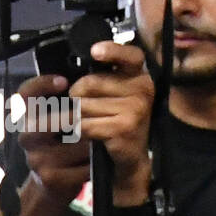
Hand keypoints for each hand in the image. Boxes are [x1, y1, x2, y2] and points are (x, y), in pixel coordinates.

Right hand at [16, 73, 90, 203]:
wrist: (55, 184)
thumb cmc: (64, 143)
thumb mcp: (60, 118)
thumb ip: (69, 100)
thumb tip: (92, 74)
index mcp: (29, 117)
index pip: (26, 94)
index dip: (42, 84)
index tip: (64, 81)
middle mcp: (27, 137)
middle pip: (45, 122)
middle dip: (74, 118)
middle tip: (95, 114)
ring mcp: (36, 160)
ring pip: (70, 146)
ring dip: (91, 141)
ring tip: (105, 136)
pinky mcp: (48, 178)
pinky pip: (77, 167)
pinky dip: (92, 162)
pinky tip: (99, 158)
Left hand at [70, 41, 154, 202]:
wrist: (128, 164)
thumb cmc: (118, 128)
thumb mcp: (117, 100)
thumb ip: (105, 82)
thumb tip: (75, 74)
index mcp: (140, 77)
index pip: (130, 55)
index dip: (112, 51)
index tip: (94, 52)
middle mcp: (142, 89)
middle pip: (90, 83)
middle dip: (74, 96)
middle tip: (74, 109)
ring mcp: (135, 108)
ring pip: (84, 105)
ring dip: (72, 117)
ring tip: (75, 125)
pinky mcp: (123, 128)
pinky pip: (86, 124)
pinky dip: (76, 131)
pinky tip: (76, 135)